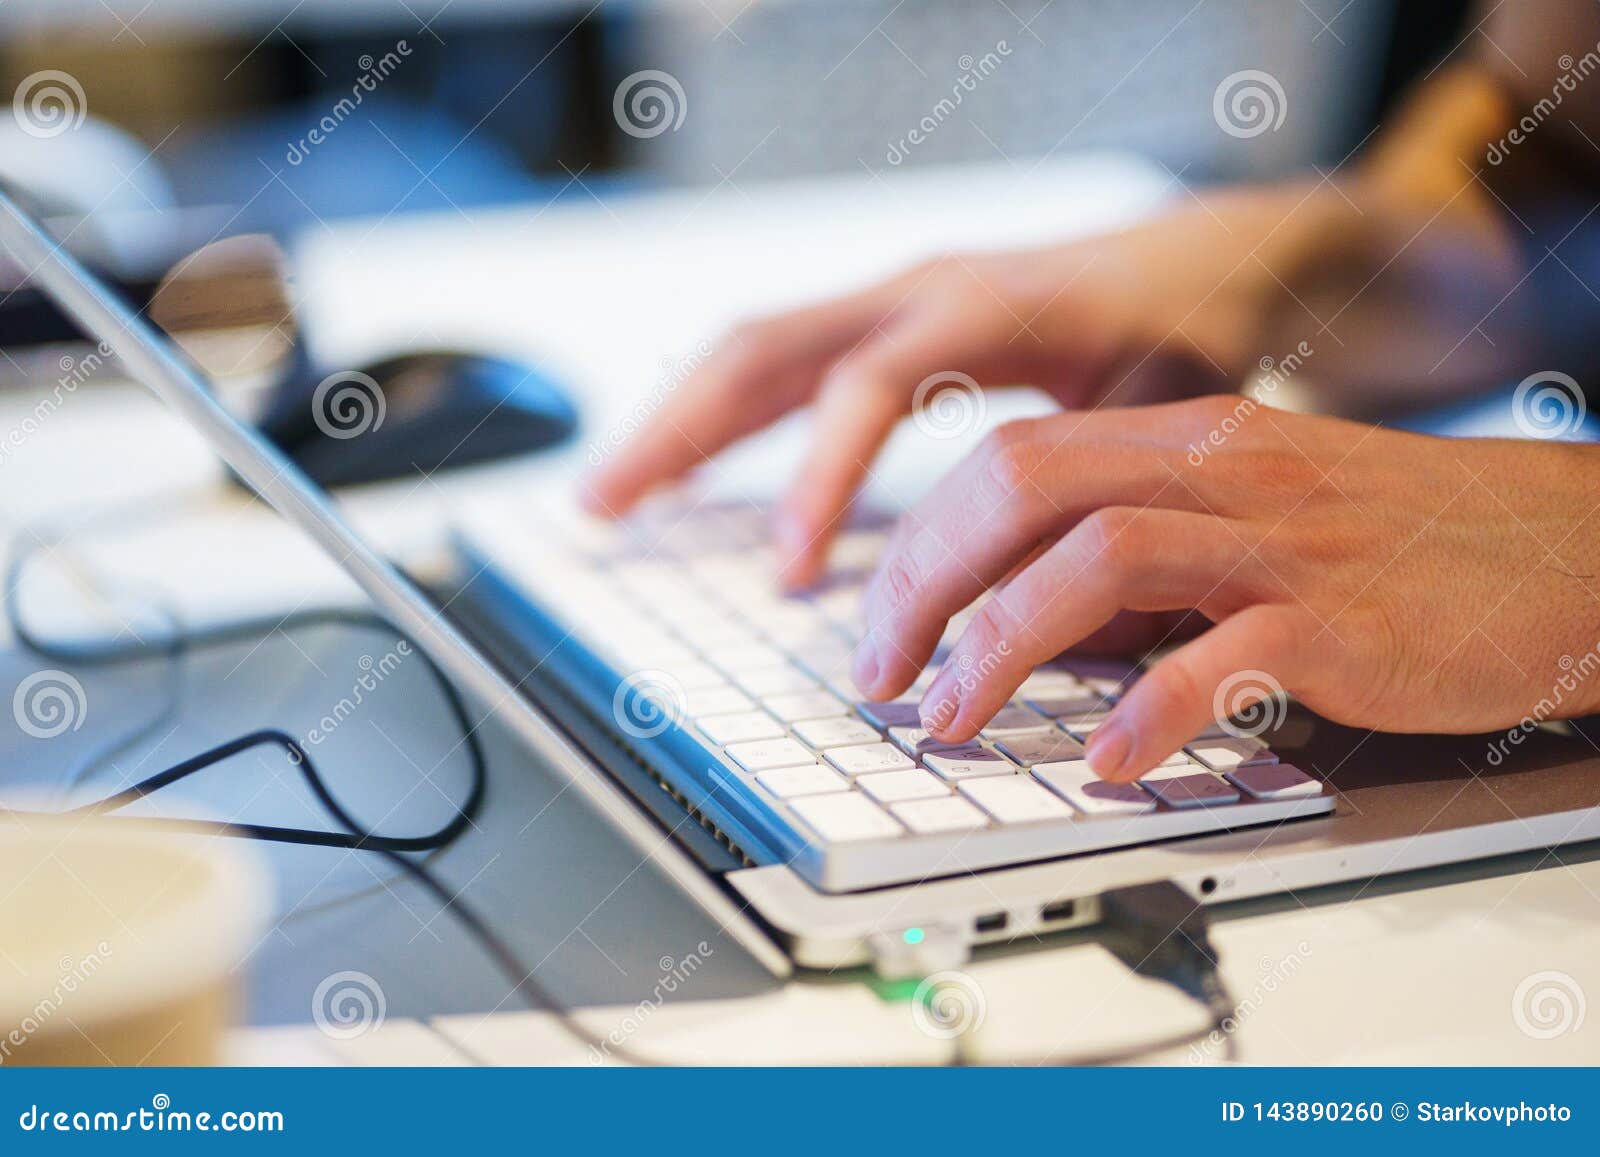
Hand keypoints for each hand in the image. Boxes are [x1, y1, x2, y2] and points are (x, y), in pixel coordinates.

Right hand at [581, 199, 1284, 586]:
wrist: (1201, 257)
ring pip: (756, 347)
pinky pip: (784, 358)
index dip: (820, 477)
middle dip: (680, 429)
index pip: (867, 385)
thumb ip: (1107, 490)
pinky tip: (691, 462)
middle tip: (604, 505)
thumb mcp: (1172, 408)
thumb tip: (1044, 603)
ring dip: (678, 419)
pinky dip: (725, 413)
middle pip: (767, 346)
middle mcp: (920, 289)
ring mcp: (895, 299)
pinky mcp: (889, 320)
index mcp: (984, 307)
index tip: (791, 571)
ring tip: (609, 491)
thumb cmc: (1190, 328)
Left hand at [853, 397, 1599, 780]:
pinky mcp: (1341, 621)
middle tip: (881, 673)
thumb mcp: (1243, 519)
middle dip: (924, 583)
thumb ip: (1134, 557)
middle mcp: (1219, 469)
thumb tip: (1020, 628)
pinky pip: (1222, 658)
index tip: (879, 625)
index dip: (920, 544)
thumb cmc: (1388, 541)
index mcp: (1184, 439)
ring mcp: (1280, 540)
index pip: (1008, 461)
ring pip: (1099, 556)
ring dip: (1000, 645)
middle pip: (1023, 487)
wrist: (1558, 550)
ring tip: (950, 719)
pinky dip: (1148, 712)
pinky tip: (1105, 760)